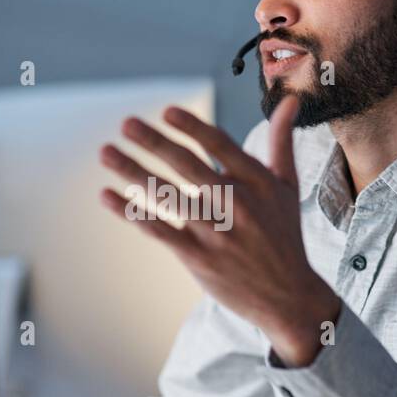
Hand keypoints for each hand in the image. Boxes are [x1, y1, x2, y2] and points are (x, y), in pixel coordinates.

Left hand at [100, 95, 340, 366]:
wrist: (288, 297)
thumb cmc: (283, 236)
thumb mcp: (287, 186)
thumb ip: (282, 141)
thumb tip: (290, 100)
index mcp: (257, 183)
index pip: (220, 146)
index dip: (192, 127)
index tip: (166, 111)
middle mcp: (236, 204)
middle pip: (188, 166)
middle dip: (154, 142)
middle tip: (126, 123)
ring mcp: (216, 233)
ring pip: (168, 196)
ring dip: (133, 172)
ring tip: (106, 152)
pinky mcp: (198, 259)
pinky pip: (159, 231)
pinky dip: (132, 213)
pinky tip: (108, 196)